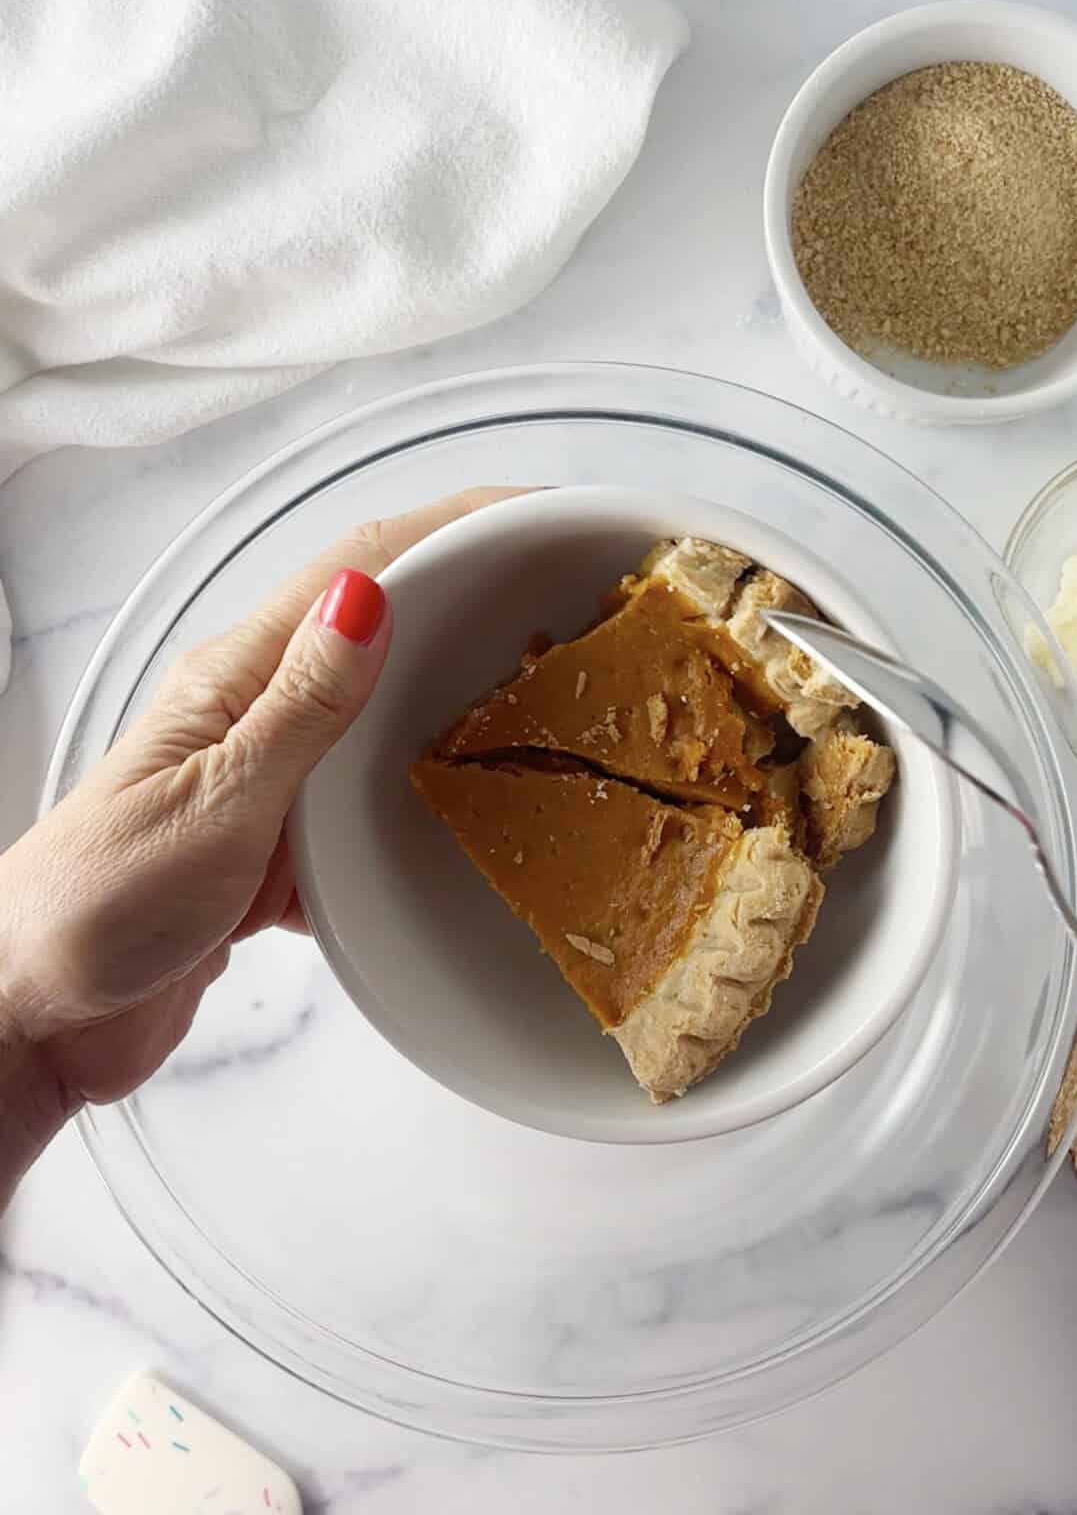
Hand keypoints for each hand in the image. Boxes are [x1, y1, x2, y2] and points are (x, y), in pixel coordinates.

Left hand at [0, 487, 517, 1200]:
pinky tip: (470, 808)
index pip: (359, 567)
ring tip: (547, 689)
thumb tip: (367, 596)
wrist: (36, 1015)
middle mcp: (259, 713)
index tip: (538, 513)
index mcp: (238, 677)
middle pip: (381, 625)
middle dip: (473, 594)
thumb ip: (299, 707)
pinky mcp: (279, 845)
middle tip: (571, 598)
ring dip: (456, 689)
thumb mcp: (213, 801)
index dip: (452, 526)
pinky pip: (366, 796)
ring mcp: (270, 778)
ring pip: (381, 712)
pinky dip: (422, 790)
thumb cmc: (95, 906)